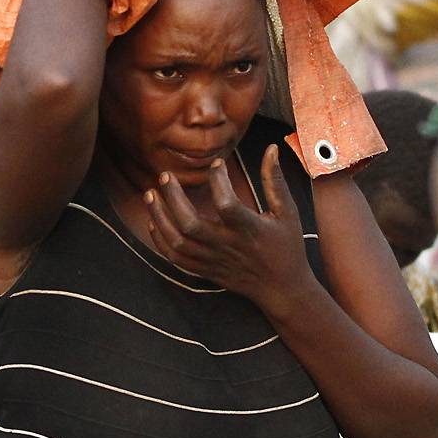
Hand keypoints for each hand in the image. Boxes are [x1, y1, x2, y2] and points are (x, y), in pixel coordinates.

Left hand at [144, 145, 313, 304]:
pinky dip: (161, 240)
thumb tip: (271, 148)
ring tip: (150, 194)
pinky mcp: (205, 270)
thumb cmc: (287, 246)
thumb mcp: (287, 212)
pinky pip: (176, 258)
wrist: (282, 289)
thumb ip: (275, 181)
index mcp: (249, 230)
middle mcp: (228, 246)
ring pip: (178, 241)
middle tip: (165, 176)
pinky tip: (154, 220)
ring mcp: (214, 260)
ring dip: (160, 217)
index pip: (226, 204)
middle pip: (191, 224)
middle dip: (173, 198)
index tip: (216, 163)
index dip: (218, 180)